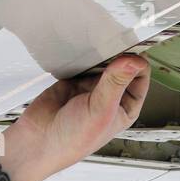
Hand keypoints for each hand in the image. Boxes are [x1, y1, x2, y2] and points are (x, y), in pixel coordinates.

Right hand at [0, 55, 150, 180]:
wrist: (38, 140)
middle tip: (112, 40)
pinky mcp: (74, 79)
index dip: (137, 62)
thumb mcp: (100, 110)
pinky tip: (82, 48)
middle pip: (123, 66)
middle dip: (119, 53)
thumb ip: (115, 83)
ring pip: (103, 61)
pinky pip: (84, 61)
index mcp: (126, 107)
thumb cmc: (73, 139)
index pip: (140, 77)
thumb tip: (133, 62)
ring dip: (101, 52)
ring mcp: (92, 86)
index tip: (128, 51)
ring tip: (97, 41)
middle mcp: (112, 96)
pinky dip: (83, 54)